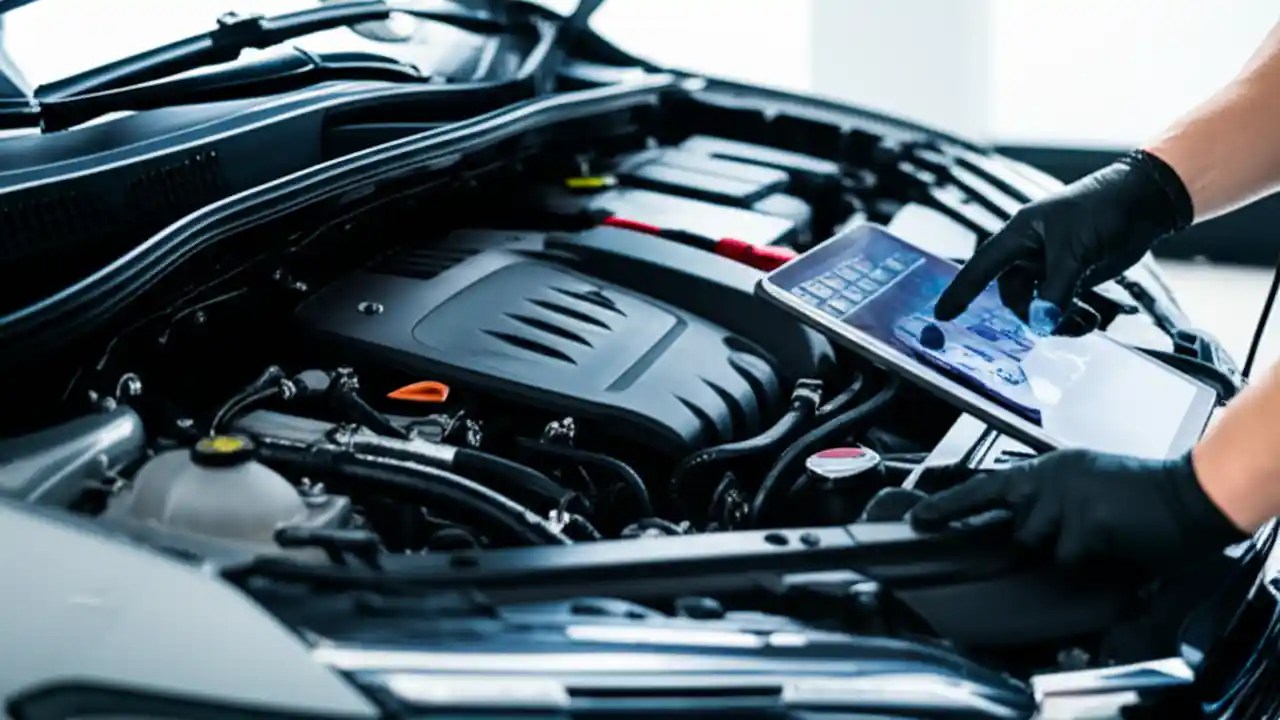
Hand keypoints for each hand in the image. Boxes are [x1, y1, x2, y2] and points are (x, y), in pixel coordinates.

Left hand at [909, 449, 1245, 573]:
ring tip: (1102, 530)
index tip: (919, 518)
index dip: (949, 504)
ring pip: (1039, 548)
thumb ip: (1047, 496)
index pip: (984, 486)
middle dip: (1038, 539)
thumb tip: (1018, 522)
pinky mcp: (1082, 524)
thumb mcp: (1083, 481)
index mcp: (1046, 468)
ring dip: (1067, 550)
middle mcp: (1047, 480)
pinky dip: (1090, 560)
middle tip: (1079, 527)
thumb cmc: (1141, 491)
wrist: (1187, 494)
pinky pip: (1069, 561)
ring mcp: (1062, 501)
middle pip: (1013, 530)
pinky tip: (1112, 542)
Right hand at [934, 150, 1192, 333]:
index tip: (942, 314)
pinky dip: (1070, 316)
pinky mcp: (1072, 275)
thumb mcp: (1075, 251)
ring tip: (1085, 322)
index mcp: (1020, 234)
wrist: (1145, 202)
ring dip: (1056, 319)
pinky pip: (1059, 305)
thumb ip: (1056, 290)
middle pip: (1013, 295)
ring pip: (1037, 304)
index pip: (981, 267)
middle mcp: (1030, 251)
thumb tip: (1041, 323)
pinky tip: (1089, 318)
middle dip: (1031, 314)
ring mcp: (1050, 264)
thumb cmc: (1103, 209)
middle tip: (1057, 323)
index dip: (961, 291)